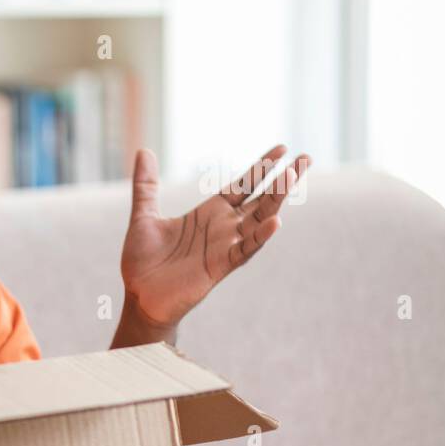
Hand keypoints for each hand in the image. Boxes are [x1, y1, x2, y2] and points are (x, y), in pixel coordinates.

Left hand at [120, 145, 310, 328]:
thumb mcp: (144, 216)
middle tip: (305, 158)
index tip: (282, 148)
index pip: (243, 185)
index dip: (262, 168)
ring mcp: (224, 246)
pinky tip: (276, 222)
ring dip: (276, 200)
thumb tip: (143, 150)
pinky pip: (245, 250)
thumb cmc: (143, 260)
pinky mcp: (220, 266)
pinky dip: (260, 237)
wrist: (139, 297)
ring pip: (259, 220)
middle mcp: (223, 227)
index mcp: (209, 213)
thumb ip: (147, 185)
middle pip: (261, 199)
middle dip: (283, 180)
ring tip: (292, 177)